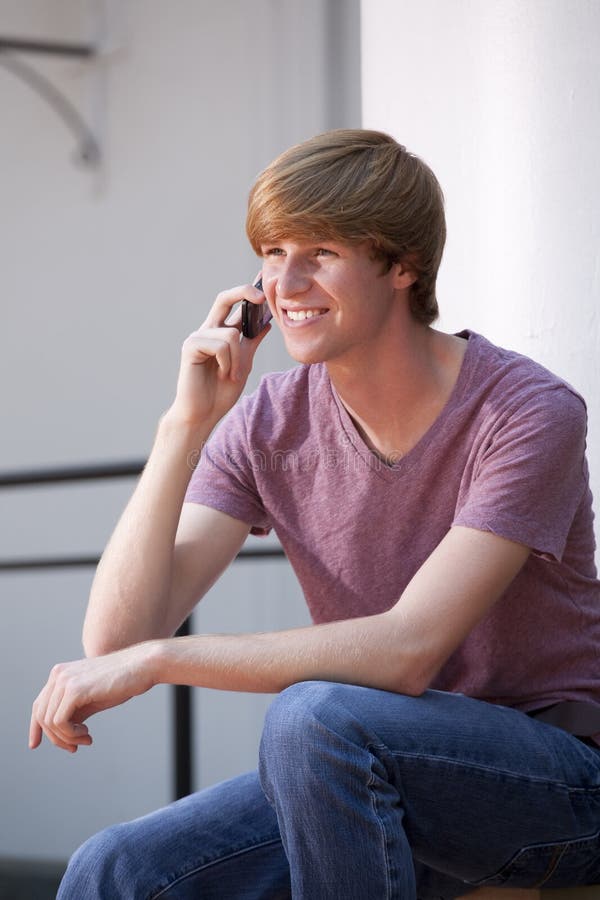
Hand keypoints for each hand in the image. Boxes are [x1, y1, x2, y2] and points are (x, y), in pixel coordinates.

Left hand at [29, 643, 158, 752]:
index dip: (35, 728)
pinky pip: (60, 722)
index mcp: (60, 674)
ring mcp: (65, 680)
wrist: (141, 667)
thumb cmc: (120, 683)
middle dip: (57, 738)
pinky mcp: (75, 690)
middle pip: (41, 716)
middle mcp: (58, 674)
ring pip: (49, 722)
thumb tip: (58, 733)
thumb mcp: (90, 699)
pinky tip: (87, 733)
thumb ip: (73, 711)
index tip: (35, 744)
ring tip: (86, 739)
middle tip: (76, 746)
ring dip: (67, 738)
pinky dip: (71, 734)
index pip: (39, 705)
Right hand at [169, 281, 270, 428]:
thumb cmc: (220, 392)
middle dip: (244, 292)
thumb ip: (251, 343)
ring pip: (231, 333)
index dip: (248, 290)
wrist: (203, 413)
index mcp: (220, 332)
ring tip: (233, 375)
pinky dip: (228, 362)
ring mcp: (197, 337)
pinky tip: (223, 374)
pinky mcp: (190, 347)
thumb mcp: (243, 364)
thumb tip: (267, 323)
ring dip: (239, 359)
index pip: (234, 304)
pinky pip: (221, 345)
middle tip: (261, 297)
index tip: (264, 279)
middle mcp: (208, 330)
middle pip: (224, 298)